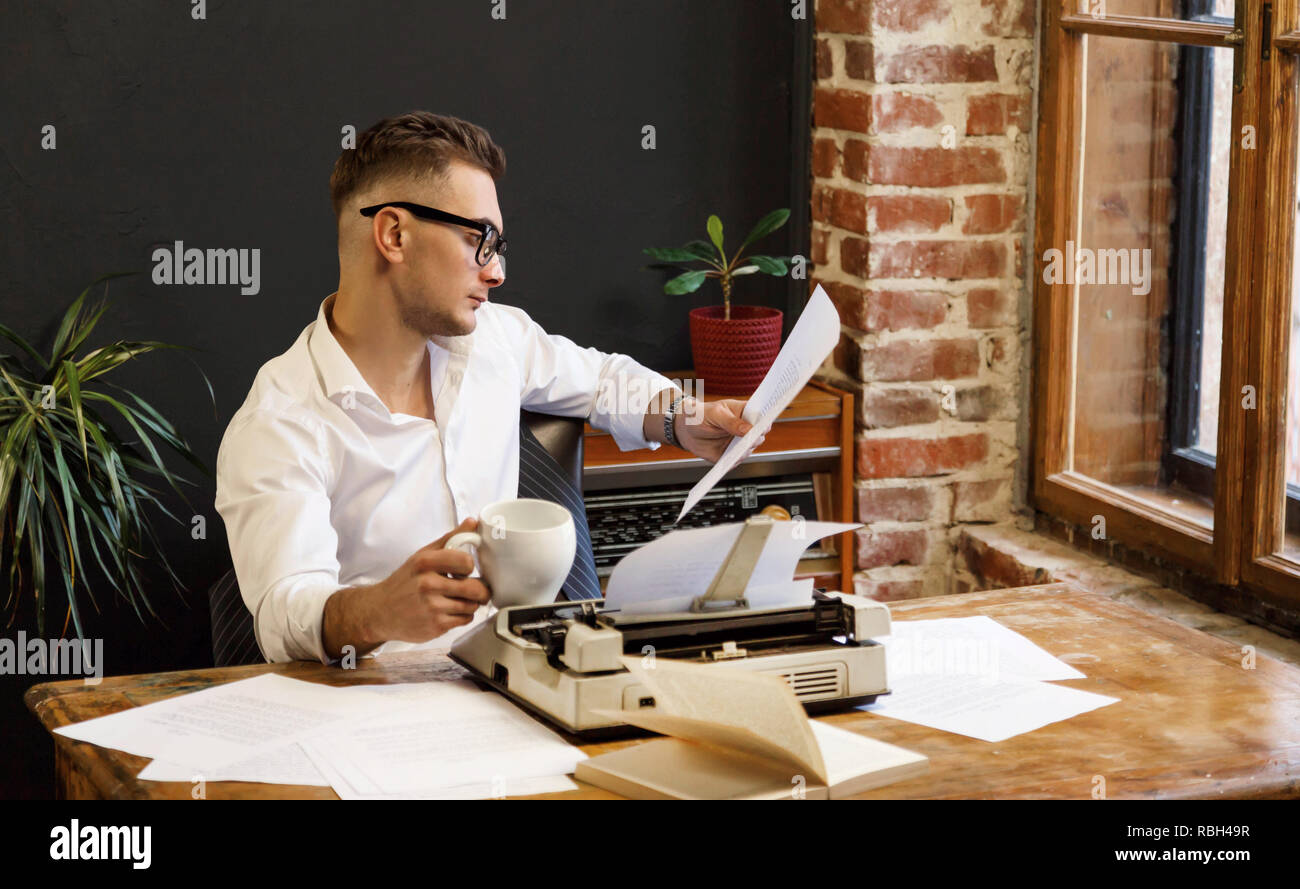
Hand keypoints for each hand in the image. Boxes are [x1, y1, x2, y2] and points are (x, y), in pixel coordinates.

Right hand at [369, 517, 492, 642]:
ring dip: (470, 603)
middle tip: (474, 588)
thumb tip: (472, 522)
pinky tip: (449, 611)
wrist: (380, 611)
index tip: (465, 570)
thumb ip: (450, 539)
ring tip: (456, 599)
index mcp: (425, 562)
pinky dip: (462, 616)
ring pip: (472, 605)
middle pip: (474, 588)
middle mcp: (427, 584)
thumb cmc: (404, 582)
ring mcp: (431, 607)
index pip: (466, 562)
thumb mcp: (423, 555)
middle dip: (479, 589)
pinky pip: (466, 619)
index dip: (469, 567)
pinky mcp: (435, 626)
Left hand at [674, 398, 766, 463]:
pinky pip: (736, 461)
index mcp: (745, 412)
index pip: (762, 415)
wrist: (685, 430)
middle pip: (759, 435)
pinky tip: (730, 460)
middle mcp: (745, 429)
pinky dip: (734, 461)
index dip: (766, 419)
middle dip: (757, 437)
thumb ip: (731, 422)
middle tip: (753, 438)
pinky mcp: (731, 456)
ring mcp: (739, 443)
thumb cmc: (701, 416)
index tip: (766, 424)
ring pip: (750, 449)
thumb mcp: (714, 414)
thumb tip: (749, 429)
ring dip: (745, 450)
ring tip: (740, 450)